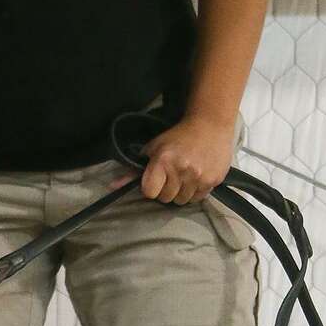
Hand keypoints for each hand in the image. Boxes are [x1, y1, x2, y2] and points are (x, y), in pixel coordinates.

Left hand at [110, 115, 234, 203]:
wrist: (210, 124)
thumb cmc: (178, 136)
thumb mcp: (153, 148)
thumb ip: (133, 169)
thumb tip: (112, 187)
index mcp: (163, 161)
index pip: (149, 192)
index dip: (150, 189)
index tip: (154, 181)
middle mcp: (181, 170)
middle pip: (165, 199)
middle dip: (165, 191)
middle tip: (170, 177)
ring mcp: (198, 176)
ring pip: (182, 201)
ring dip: (180, 193)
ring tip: (183, 177)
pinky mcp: (213, 180)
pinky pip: (198, 198)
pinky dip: (194, 192)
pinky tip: (195, 178)